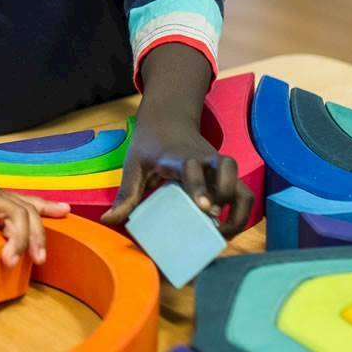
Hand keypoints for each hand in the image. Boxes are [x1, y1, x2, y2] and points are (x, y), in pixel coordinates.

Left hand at [101, 111, 253, 235]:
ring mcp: (218, 165)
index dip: (200, 186)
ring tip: (225, 232)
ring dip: (239, 208)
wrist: (168, 119)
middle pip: (226, 172)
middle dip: (226, 199)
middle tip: (216, 227)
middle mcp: (204, 159)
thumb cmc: (149, 144)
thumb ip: (125, 194)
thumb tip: (108, 220)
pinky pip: (243, 190)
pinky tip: (229, 228)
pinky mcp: (225, 173)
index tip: (204, 207)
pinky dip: (242, 210)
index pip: (193, 167)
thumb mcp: (133, 165)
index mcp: (178, 157)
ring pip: (240, 182)